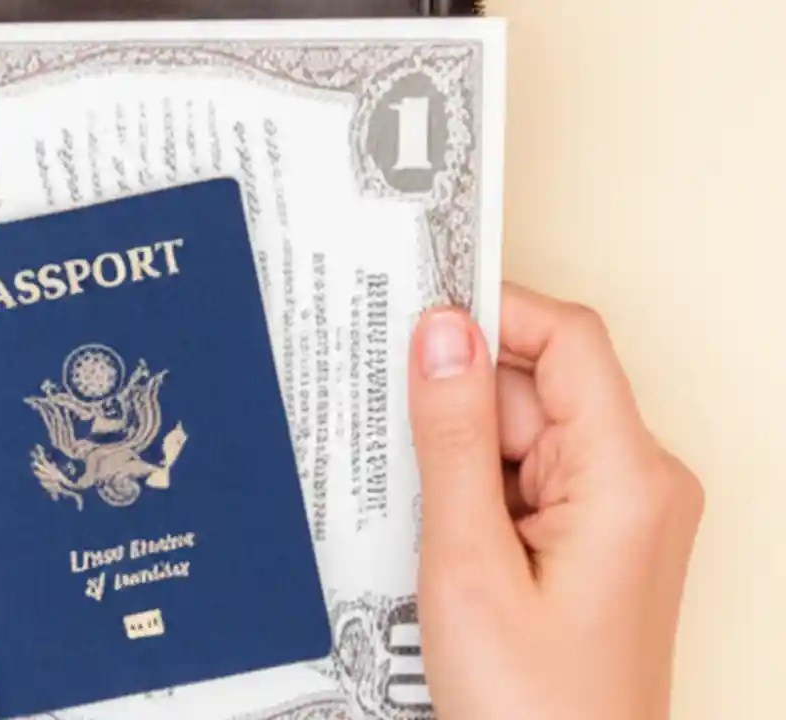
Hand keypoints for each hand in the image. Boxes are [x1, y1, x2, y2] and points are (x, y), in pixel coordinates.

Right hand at [410, 284, 703, 719]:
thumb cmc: (531, 708)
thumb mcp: (468, 563)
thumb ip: (452, 439)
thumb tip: (442, 333)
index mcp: (628, 477)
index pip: (566, 339)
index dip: (491, 310)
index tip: (414, 307)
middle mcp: (636, 482)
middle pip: (536, 387)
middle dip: (454, 400)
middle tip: (382, 429)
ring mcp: (616, 513)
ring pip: (520, 436)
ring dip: (455, 454)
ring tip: (409, 511)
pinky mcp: (590, 541)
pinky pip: (523, 481)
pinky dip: (469, 490)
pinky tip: (430, 531)